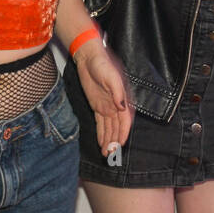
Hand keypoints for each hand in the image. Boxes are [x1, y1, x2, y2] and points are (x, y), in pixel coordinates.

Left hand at [73, 38, 132, 156]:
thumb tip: (122, 107)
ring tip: (106, 154)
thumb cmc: (102, 64)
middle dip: (115, 141)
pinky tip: (102, 143)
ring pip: (109, 127)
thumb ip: (117, 92)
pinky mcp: (98, 106)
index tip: (120, 145)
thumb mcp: (110, 76)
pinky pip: (101, 123)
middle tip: (110, 154)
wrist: (89, 58)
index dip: (123, 133)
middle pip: (117, 127)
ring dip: (109, 140)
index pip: (125, 120)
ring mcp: (107, 106)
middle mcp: (116, 104)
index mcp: (122, 98)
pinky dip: (102, 134)